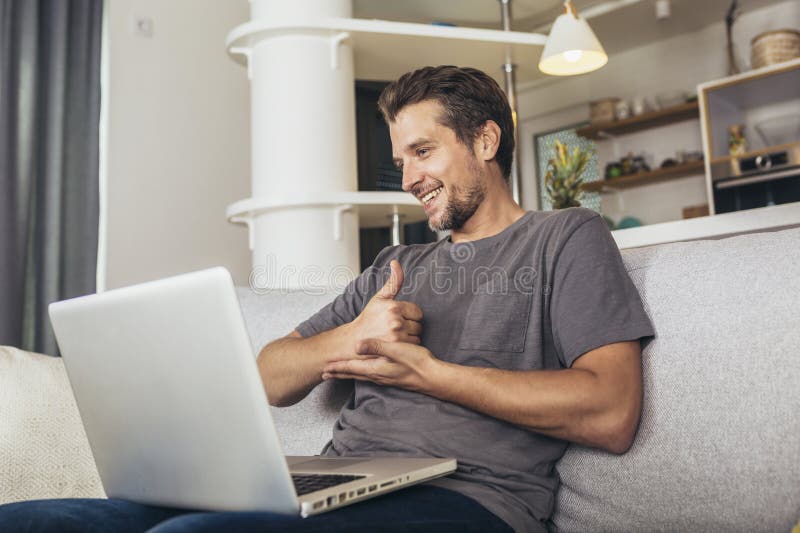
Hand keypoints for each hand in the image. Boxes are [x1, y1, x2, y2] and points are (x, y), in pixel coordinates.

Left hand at [322, 338, 440, 393]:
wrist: (432, 377)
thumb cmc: (416, 363)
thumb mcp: (396, 351)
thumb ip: (377, 347)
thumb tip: (357, 345)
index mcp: (375, 369)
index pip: (351, 369)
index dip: (337, 368)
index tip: (324, 368)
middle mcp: (377, 375)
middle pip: (353, 374)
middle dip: (339, 373)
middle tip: (325, 373)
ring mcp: (384, 377)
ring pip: (361, 375)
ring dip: (348, 373)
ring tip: (339, 372)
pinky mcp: (391, 376)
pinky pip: (370, 375)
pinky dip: (360, 373)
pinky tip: (364, 371)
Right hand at [349, 259, 422, 344]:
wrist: (355, 340)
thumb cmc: (368, 318)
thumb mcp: (380, 298)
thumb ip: (393, 281)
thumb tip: (396, 262)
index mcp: (394, 307)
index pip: (417, 312)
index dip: (409, 315)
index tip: (398, 318)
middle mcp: (396, 322)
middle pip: (418, 325)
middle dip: (409, 326)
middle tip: (394, 328)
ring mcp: (397, 337)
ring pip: (417, 336)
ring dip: (409, 337)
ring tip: (395, 336)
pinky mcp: (396, 350)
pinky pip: (412, 347)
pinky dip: (407, 347)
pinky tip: (396, 344)